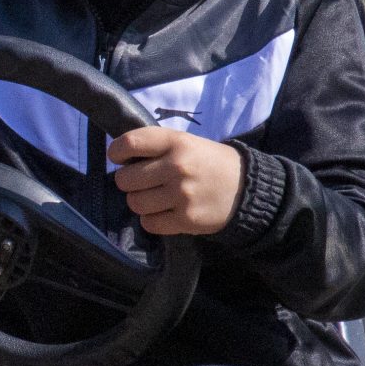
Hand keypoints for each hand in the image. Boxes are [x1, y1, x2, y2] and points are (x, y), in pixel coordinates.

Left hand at [109, 127, 243, 236]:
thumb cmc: (210, 162)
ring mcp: (181, 194)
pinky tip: (163, 212)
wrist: (248, 188)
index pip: (130, 143)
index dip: (116, 152)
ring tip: (154, 198)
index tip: (117, 157)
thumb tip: (121, 160)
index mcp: (176, 142)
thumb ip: (157, 148)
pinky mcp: (186, 219)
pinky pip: (149, 223)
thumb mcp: (187, 143)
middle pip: (125, 179)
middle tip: (140, 182)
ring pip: (134, 203)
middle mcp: (177, 166)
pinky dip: (151, 219)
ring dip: (139, 201)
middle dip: (128, 182)